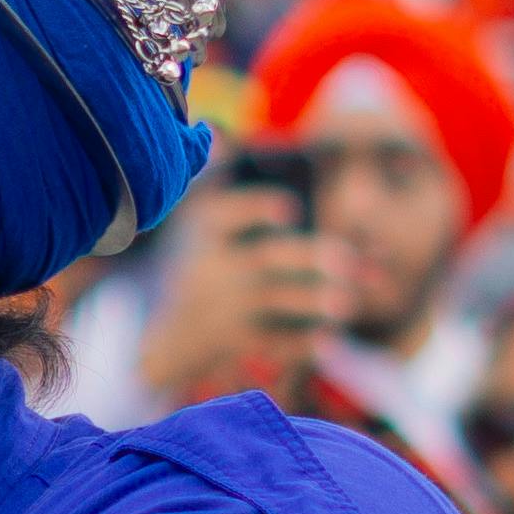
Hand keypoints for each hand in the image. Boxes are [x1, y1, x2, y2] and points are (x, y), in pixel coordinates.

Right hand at [135, 185, 336, 411]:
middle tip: (347, 262)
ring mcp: (221, 307)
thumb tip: (261, 170)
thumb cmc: (199, 275)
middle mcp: (213, 268)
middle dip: (308, 258)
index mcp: (205, 234)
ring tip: (346, 305)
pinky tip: (328, 341)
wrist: (165, 338)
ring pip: (274, 301)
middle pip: (266, 259)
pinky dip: (300, 343)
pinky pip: (271, 340)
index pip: (229, 215)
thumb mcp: (200, 234)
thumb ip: (237, 209)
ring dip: (312, 302)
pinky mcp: (230, 340)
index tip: (291, 210)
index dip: (258, 209)